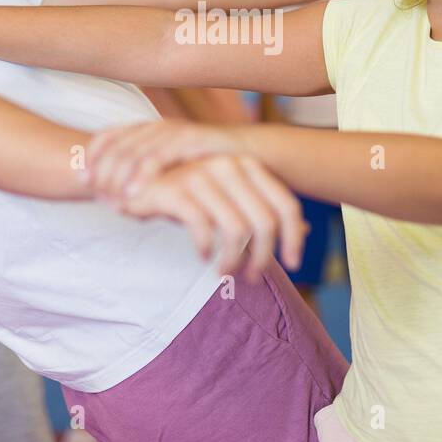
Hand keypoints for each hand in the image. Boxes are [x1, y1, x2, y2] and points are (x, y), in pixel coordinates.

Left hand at [87, 121, 245, 201]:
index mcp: (149, 130)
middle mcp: (158, 126)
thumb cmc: (209, 170)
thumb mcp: (171, 173)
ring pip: (133, 152)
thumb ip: (145, 180)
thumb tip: (115, 202)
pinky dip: (141, 175)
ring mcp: (176, 131)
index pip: (109, 136)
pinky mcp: (194, 140)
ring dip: (116, 177)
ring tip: (108, 199)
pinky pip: (160, 156)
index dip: (92, 157)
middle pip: (117, 146)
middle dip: (102, 172)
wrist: (254, 157)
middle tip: (93, 196)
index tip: (82, 182)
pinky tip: (131, 194)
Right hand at [112, 154, 307, 277]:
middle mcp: (228, 165)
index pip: (286, 205)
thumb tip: (307, 231)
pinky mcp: (175, 189)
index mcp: (247, 165)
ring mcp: (201, 174)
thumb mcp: (229, 199)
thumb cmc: (187, 193)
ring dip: (233, 260)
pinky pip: (203, 229)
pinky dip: (206, 249)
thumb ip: (263, 209)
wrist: (133, 180)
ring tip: (224, 271)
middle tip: (249, 276)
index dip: (294, 238)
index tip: (292, 264)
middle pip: (265, 223)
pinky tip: (201, 256)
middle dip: (261, 257)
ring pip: (237, 230)